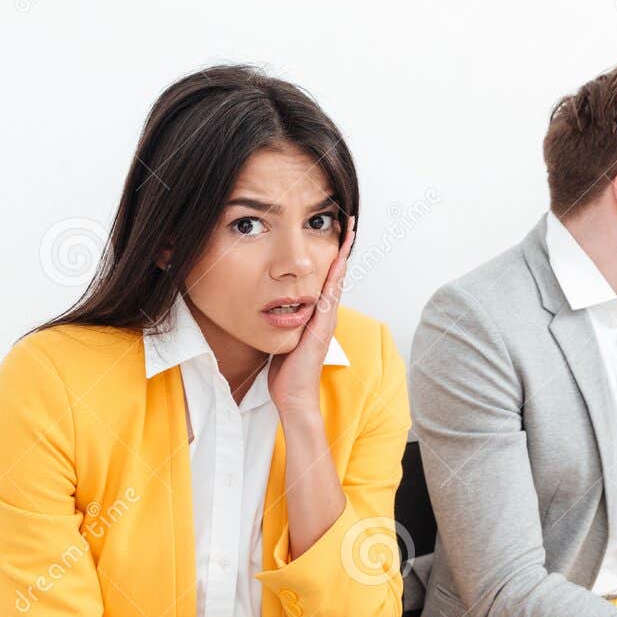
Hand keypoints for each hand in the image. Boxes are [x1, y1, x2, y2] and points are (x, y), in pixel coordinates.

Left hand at [267, 220, 356, 419]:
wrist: (293, 396)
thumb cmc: (285, 371)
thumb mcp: (282, 337)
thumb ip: (282, 321)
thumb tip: (270, 306)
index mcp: (315, 314)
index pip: (326, 278)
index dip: (330, 255)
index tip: (332, 231)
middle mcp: (325, 314)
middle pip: (336, 273)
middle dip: (342, 247)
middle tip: (347, 220)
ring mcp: (327, 320)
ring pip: (337, 280)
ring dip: (343, 255)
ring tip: (347, 232)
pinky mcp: (323, 328)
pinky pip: (331, 297)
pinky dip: (336, 277)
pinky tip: (338, 261)